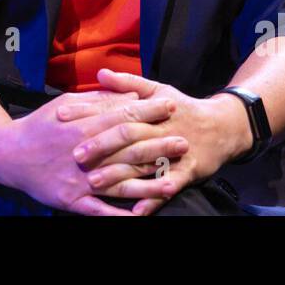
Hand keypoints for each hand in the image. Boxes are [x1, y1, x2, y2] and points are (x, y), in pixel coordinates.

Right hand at [0, 91, 186, 215]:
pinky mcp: (73, 200)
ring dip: (148, 184)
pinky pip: (101, 211)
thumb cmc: (39, 125)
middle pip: (128, 149)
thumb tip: (127, 94)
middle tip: (183, 142)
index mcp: (85, 126)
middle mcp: (86, 153)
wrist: (8, 154)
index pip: (124, 117)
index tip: (171, 106)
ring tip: (173, 182)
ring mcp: (81, 179)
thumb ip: (97, 100)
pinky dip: (121, 216)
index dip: (150, 111)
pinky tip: (142, 218)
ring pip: (120, 183)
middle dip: (158, 146)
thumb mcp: (66, 104)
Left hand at [56, 68, 248, 214]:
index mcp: (148, 109)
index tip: (61, 116)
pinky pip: (167, 187)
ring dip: (119, 175)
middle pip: (126, 137)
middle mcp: (158, 130)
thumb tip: (100, 72)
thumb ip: (128, 82)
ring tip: (94, 184)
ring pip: (142, 164)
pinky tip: (134, 212)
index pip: (113, 108)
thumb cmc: (183, 107)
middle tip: (75, 155)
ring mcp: (172, 152)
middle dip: (100, 145)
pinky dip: (151, 200)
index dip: (88, 112)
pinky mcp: (187, 172)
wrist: (222, 126)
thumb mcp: (158, 89)